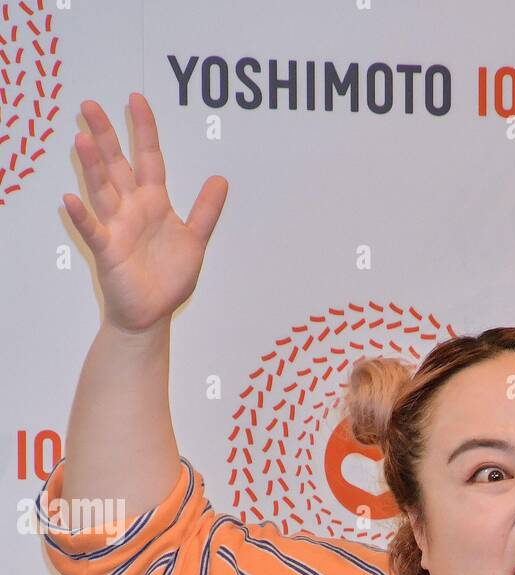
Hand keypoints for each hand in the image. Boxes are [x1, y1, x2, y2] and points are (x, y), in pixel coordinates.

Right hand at [62, 92, 227, 332]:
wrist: (153, 313)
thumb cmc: (168, 277)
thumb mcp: (195, 239)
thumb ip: (206, 210)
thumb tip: (221, 179)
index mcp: (154, 202)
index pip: (149, 158)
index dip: (145, 130)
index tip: (136, 100)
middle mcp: (131, 208)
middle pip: (117, 165)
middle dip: (105, 136)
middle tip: (91, 105)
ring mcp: (117, 227)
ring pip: (102, 190)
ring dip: (92, 166)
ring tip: (81, 139)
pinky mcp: (108, 251)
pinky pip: (93, 231)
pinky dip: (82, 216)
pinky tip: (71, 199)